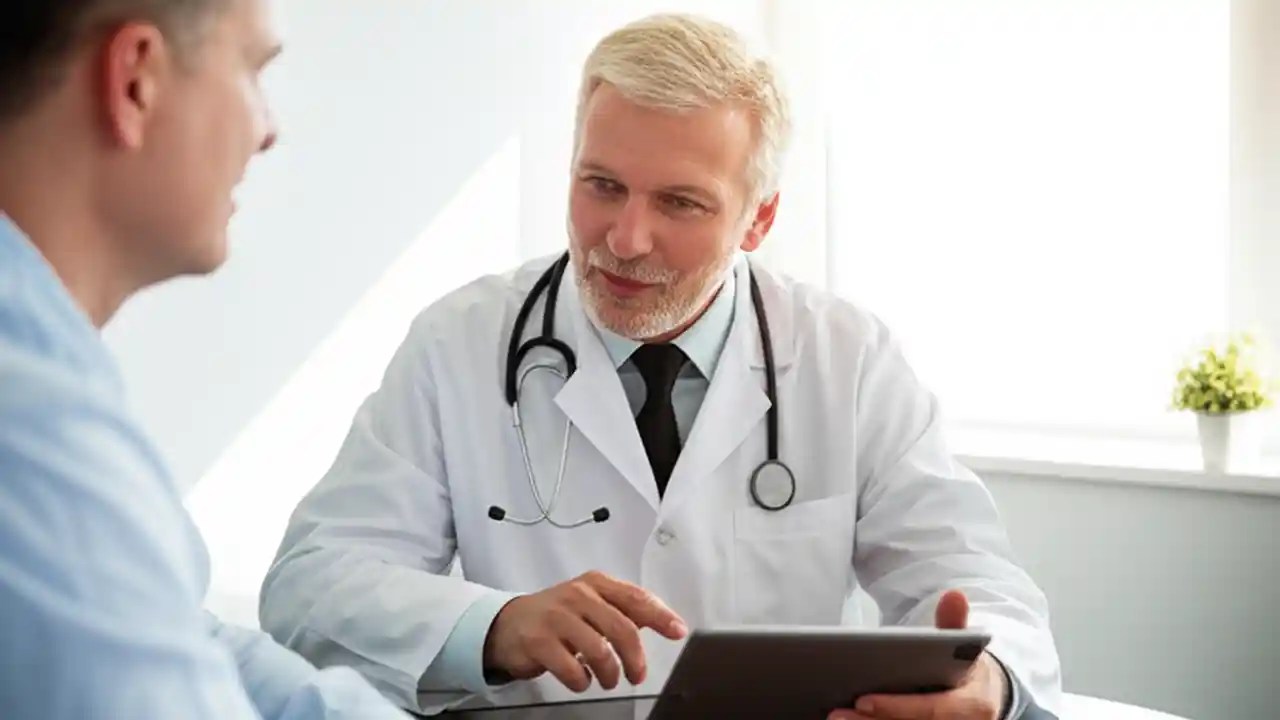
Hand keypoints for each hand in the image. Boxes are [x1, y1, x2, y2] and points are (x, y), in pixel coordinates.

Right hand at [482, 570, 687, 692]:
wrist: (508, 624)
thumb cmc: (558, 616)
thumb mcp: (591, 603)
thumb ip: (624, 610)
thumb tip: (665, 622)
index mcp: (595, 584)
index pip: (636, 597)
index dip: (660, 615)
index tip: (677, 631)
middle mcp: (577, 596)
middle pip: (622, 628)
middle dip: (636, 659)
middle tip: (637, 675)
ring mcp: (557, 618)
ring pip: (600, 652)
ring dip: (610, 674)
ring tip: (608, 679)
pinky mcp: (540, 642)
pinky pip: (573, 670)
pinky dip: (583, 681)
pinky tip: (582, 678)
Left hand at [829, 590, 1007, 719]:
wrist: (982, 699)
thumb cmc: (963, 669)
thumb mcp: (964, 646)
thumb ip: (953, 623)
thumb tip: (954, 594)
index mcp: (973, 706)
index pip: (933, 710)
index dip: (897, 707)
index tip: (862, 701)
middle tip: (836, 714)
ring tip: (836, 718)